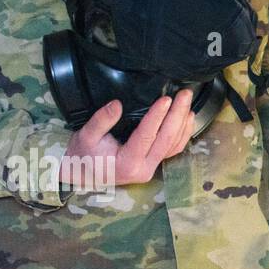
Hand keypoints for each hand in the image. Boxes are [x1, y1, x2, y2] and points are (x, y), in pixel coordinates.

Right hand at [61, 90, 196, 190]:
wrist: (81, 175)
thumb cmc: (82, 155)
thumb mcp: (86, 136)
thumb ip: (101, 120)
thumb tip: (117, 104)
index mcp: (127, 163)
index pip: (147, 136)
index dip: (157, 116)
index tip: (165, 99)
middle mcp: (144, 169)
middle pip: (166, 140)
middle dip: (177, 114)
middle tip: (184, 94)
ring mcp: (151, 169)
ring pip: (174, 145)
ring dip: (183, 122)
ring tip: (188, 102)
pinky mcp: (153, 165)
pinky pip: (173, 149)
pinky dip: (183, 133)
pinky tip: (186, 119)